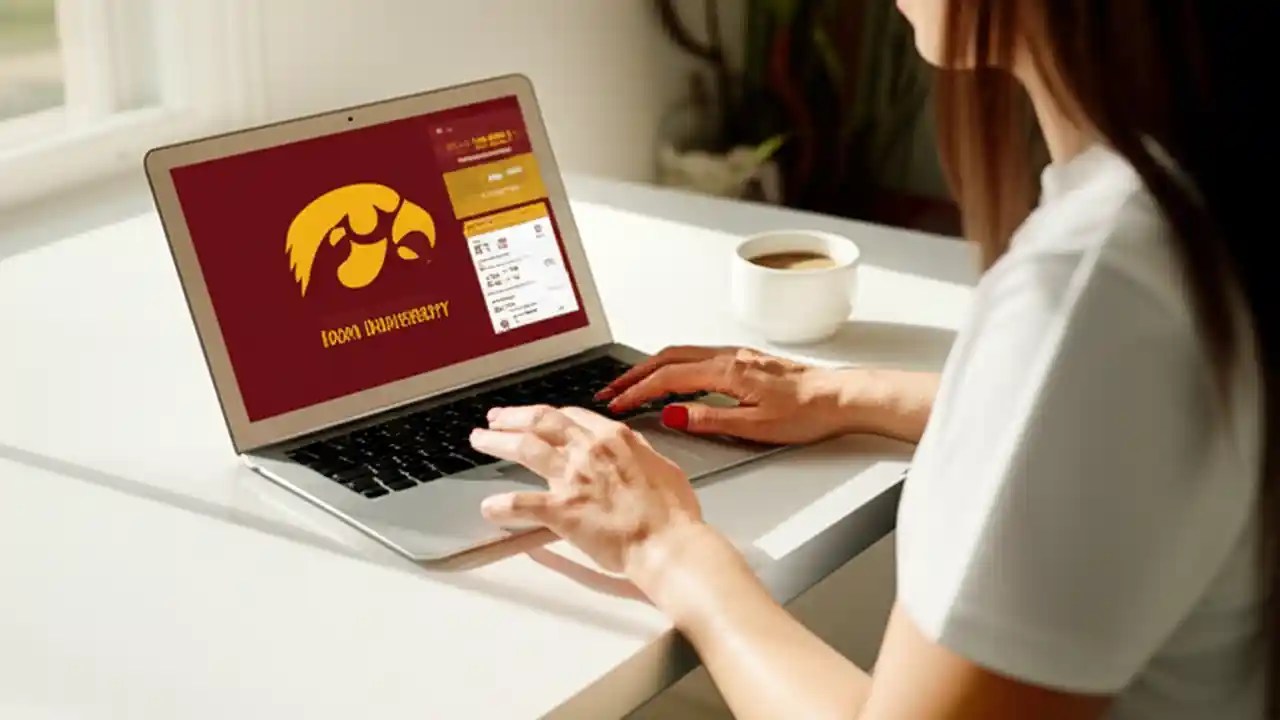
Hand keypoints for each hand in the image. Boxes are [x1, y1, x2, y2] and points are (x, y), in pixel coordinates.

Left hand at [469, 405, 701, 573]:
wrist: (668, 543)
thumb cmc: (672, 513)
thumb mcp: (663, 467)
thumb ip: (640, 455)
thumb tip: (632, 452)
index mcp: (614, 438)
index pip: (572, 416)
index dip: (549, 414)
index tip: (537, 417)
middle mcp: (589, 450)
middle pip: (541, 421)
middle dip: (513, 417)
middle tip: (495, 419)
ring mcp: (573, 478)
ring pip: (525, 448)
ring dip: (497, 441)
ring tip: (479, 440)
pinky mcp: (561, 509)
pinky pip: (522, 503)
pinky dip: (501, 505)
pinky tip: (488, 507)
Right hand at [596, 346, 853, 444]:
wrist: (841, 397)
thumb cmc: (806, 413)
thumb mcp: (754, 427)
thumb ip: (709, 419)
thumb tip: (673, 414)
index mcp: (726, 371)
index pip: (668, 378)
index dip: (637, 391)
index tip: (616, 404)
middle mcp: (728, 357)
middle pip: (667, 358)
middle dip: (634, 374)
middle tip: (611, 390)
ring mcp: (736, 355)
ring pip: (681, 354)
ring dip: (652, 367)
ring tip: (632, 383)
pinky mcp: (745, 360)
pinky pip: (697, 356)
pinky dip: (673, 364)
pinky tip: (671, 376)